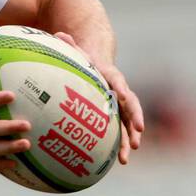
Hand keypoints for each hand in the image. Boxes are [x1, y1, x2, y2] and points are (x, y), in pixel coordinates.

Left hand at [53, 31, 144, 164]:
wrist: (98, 59)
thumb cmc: (85, 56)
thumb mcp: (78, 49)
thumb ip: (70, 44)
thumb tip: (58, 34)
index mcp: (113, 79)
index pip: (124, 91)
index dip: (130, 103)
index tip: (133, 115)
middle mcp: (120, 93)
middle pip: (131, 111)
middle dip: (135, 127)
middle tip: (137, 142)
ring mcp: (118, 105)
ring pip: (126, 125)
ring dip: (128, 142)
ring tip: (125, 160)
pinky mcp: (112, 114)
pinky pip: (116, 130)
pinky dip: (116, 144)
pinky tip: (113, 162)